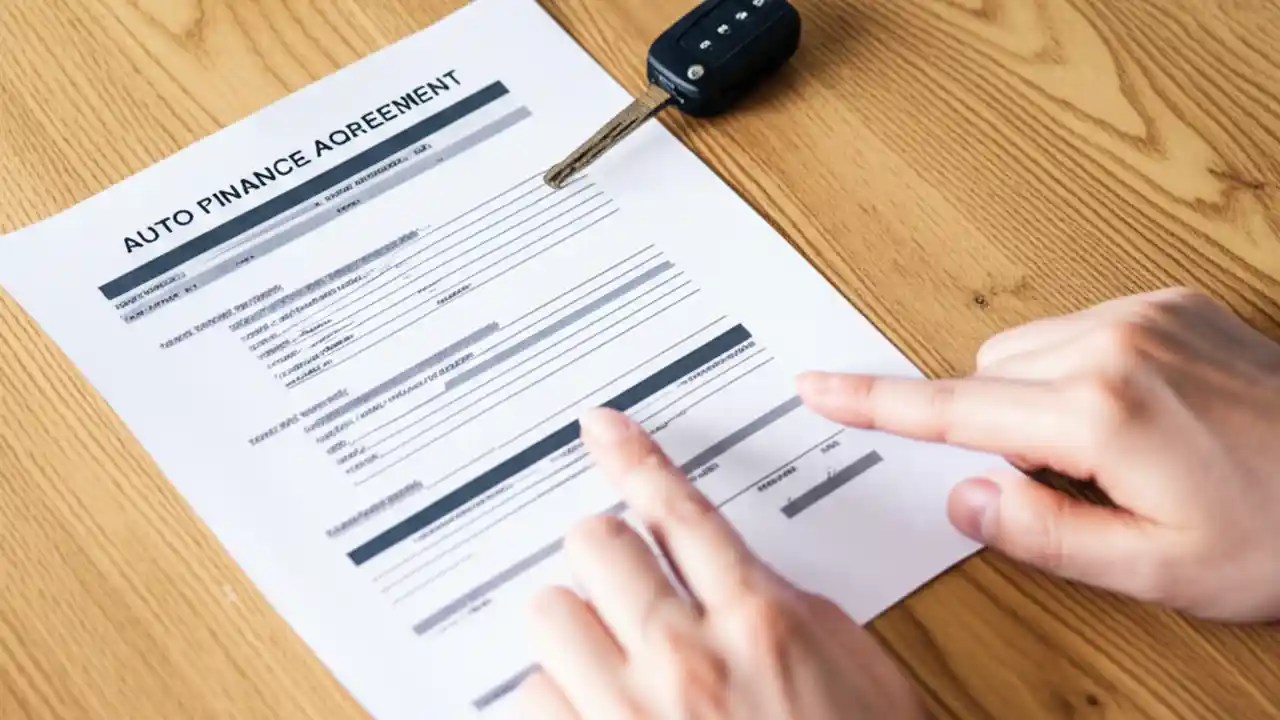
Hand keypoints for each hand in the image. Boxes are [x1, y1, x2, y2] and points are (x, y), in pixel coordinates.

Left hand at [519, 408, 925, 718]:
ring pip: (549, 614)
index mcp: (758, 621)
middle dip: (605, 551)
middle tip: (624, 576)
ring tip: (607, 655)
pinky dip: (556, 697)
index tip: (601, 428)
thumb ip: (783, 603)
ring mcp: (631, 717)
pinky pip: (532, 699)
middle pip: (596, 543)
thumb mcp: (853, 668)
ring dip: (575, 625)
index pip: (680, 510)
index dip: (633, 457)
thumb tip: (726, 563)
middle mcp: (686, 660)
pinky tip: (592, 711)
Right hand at [799, 287, 1279, 621]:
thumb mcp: (1154, 567)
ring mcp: (1144, 314)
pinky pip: (1078, 329)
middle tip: (1074, 484)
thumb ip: (1041, 535)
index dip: (876, 404)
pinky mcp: (1169, 302)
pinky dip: (1080, 371)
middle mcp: (1115, 344)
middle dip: (1000, 430)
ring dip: (1039, 401)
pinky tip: (1140, 413)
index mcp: (1099, 412)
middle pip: (988, 377)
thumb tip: (966, 498)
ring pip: (1027, 351)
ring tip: (1114, 450)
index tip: (821, 388)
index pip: (953, 409)